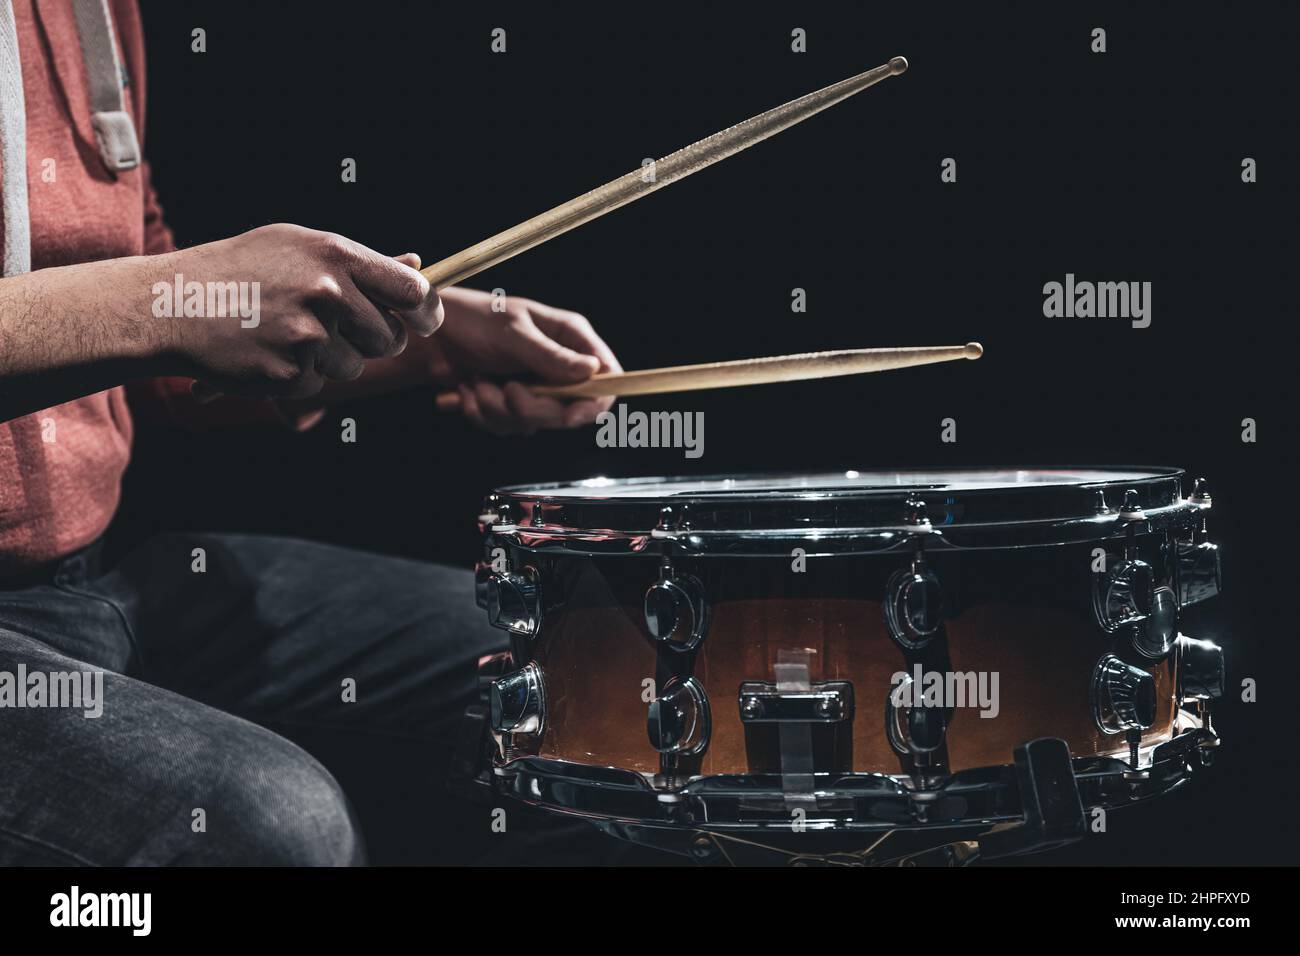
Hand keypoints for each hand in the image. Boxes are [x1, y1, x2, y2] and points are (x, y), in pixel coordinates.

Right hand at [161, 223, 442, 399]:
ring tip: (285, 333)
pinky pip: (319, 385)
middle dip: (371, 340)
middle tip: (333, 327)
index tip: (425, 322)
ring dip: (330, 359)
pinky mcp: (290, 373)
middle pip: (389, 338)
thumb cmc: (241, 270)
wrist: (170, 303)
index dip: (426, 311)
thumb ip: (359, 262)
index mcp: (335, 255)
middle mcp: (327, 292)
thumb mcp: (297, 247)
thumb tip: (417, 267)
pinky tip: (267, 352)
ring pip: (355, 366)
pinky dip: (298, 376)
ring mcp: (309, 335)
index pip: (412, 291)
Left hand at [416, 286, 622, 434]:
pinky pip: (508, 427)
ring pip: (535, 423)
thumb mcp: (513, 333)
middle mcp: (559, 364)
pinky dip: (483, 414)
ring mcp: (536, 387)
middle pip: (570, 411)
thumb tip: (591, 371)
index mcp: (570, 337)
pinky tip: (468, 390)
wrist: (429, 337)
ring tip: (476, 382)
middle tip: (507, 391)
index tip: (570, 414)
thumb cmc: (472, 320)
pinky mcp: (512, 404)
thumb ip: (550, 355)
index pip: (606, 377)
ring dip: (498, 410)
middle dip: (532, 409)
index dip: (595, 401)